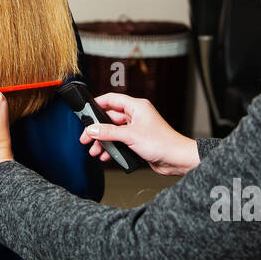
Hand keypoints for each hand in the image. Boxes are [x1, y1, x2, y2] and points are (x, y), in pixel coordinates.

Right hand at [79, 93, 199, 176]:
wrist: (176, 159)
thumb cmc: (162, 142)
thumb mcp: (130, 136)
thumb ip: (108, 132)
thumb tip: (92, 129)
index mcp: (136, 106)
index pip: (112, 99)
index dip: (97, 104)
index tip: (85, 111)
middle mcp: (136, 116)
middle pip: (110, 118)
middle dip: (97, 129)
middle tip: (86, 138)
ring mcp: (136, 128)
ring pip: (113, 132)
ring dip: (103, 141)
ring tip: (95, 151)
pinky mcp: (137, 141)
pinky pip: (119, 142)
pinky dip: (112, 148)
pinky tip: (106, 156)